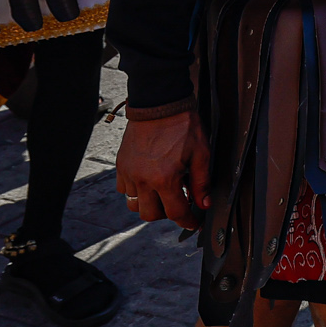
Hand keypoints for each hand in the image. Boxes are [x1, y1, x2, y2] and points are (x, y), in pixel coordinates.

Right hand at [116, 112, 211, 229]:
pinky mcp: (121, 165)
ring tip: (162, 193)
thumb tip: (204, 203)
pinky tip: (148, 181)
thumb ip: (201, 182)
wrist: (159, 103)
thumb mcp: (201, 153)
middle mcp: (143, 180)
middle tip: (178, 203)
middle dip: (166, 213)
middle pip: (150, 215)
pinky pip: (124, 189)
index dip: (188, 221)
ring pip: (134, 205)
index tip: (193, 223)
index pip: (176, 212)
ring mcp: (129, 173)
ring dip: (149, 204)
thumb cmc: (182, 125)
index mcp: (165, 178)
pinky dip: (136, 191)